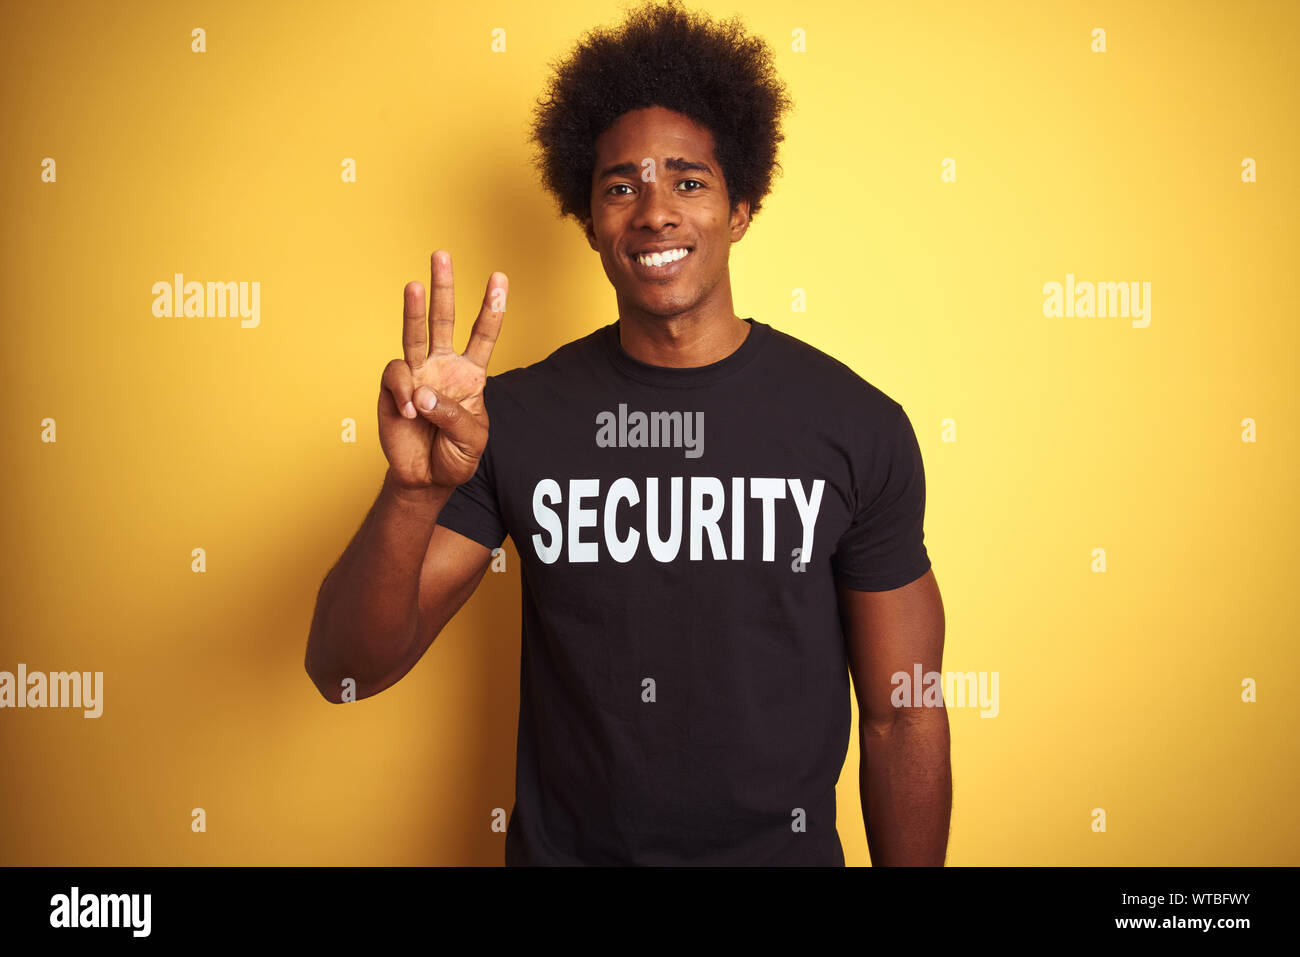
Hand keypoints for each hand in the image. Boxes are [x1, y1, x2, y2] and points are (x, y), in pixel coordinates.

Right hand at [378, 250, 505, 490]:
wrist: (425, 479)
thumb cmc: (455, 457)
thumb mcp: (471, 440)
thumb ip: (454, 416)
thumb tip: (422, 393)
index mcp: (471, 375)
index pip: (483, 335)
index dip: (491, 308)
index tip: (499, 278)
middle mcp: (442, 367)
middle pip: (445, 320)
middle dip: (444, 287)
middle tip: (441, 254)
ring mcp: (416, 375)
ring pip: (414, 333)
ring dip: (414, 308)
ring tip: (414, 285)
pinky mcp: (392, 389)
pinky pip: (396, 376)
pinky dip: (402, 392)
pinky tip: (408, 412)